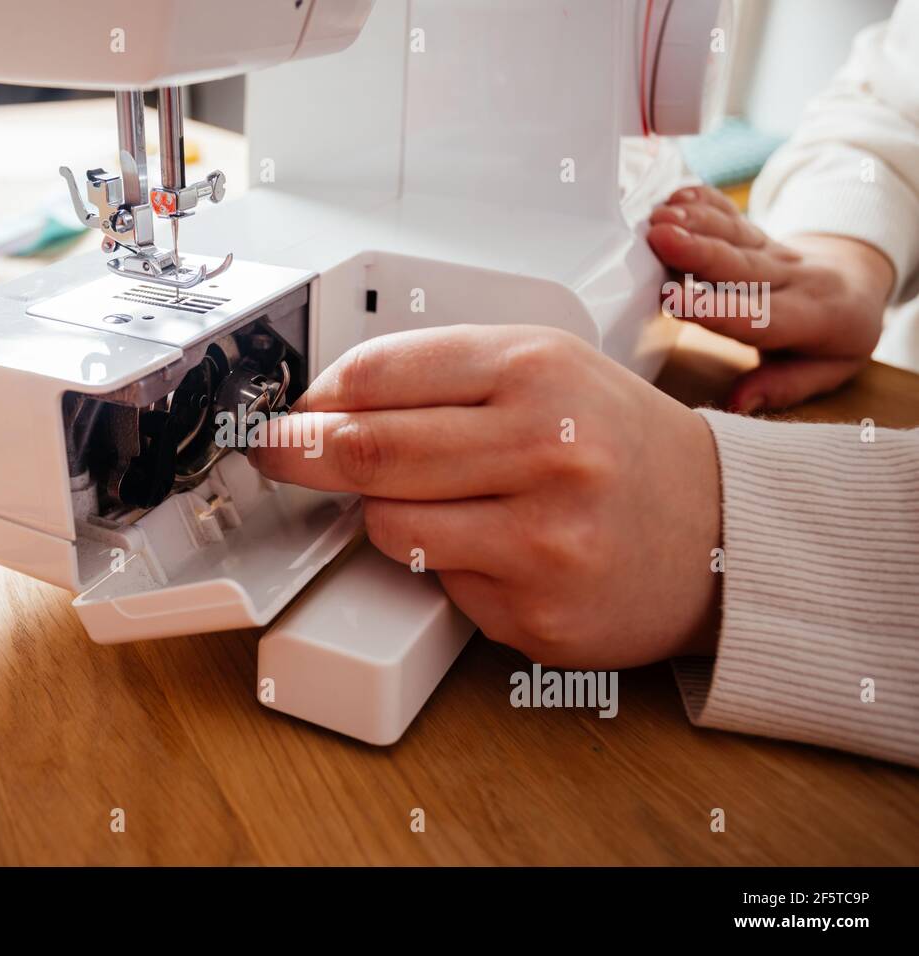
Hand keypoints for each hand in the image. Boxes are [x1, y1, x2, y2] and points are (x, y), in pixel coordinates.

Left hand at [249, 325, 720, 668]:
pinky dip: (441, 563)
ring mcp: (542, 538)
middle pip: (365, 450)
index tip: (293, 410)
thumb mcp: (549, 372)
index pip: (379, 374)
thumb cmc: (620, 443)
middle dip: (297, 453)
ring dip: (381, 515)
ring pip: (388, 525)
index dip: (316, 396)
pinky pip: (437, 582)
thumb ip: (446, 379)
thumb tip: (330, 405)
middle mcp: (544, 449)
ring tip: (433, 503)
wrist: (721, 530)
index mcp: (538, 369)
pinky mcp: (536, 612)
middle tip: (272, 453)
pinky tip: (492, 548)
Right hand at [648, 185, 894, 411]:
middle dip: (697, 251)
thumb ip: (782, 387)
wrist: (855, 283)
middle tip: (660, 237)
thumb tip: (739, 404)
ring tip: (659, 216)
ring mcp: (773, 251)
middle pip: (740, 265)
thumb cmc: (835, 336)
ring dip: (693, 222)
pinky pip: (733, 214)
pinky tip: (679, 194)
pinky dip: (706, 202)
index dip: (715, 309)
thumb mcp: (828, 370)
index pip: (759, 316)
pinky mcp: (757, 234)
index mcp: (811, 317)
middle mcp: (791, 278)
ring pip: (733, 234)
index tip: (675, 302)